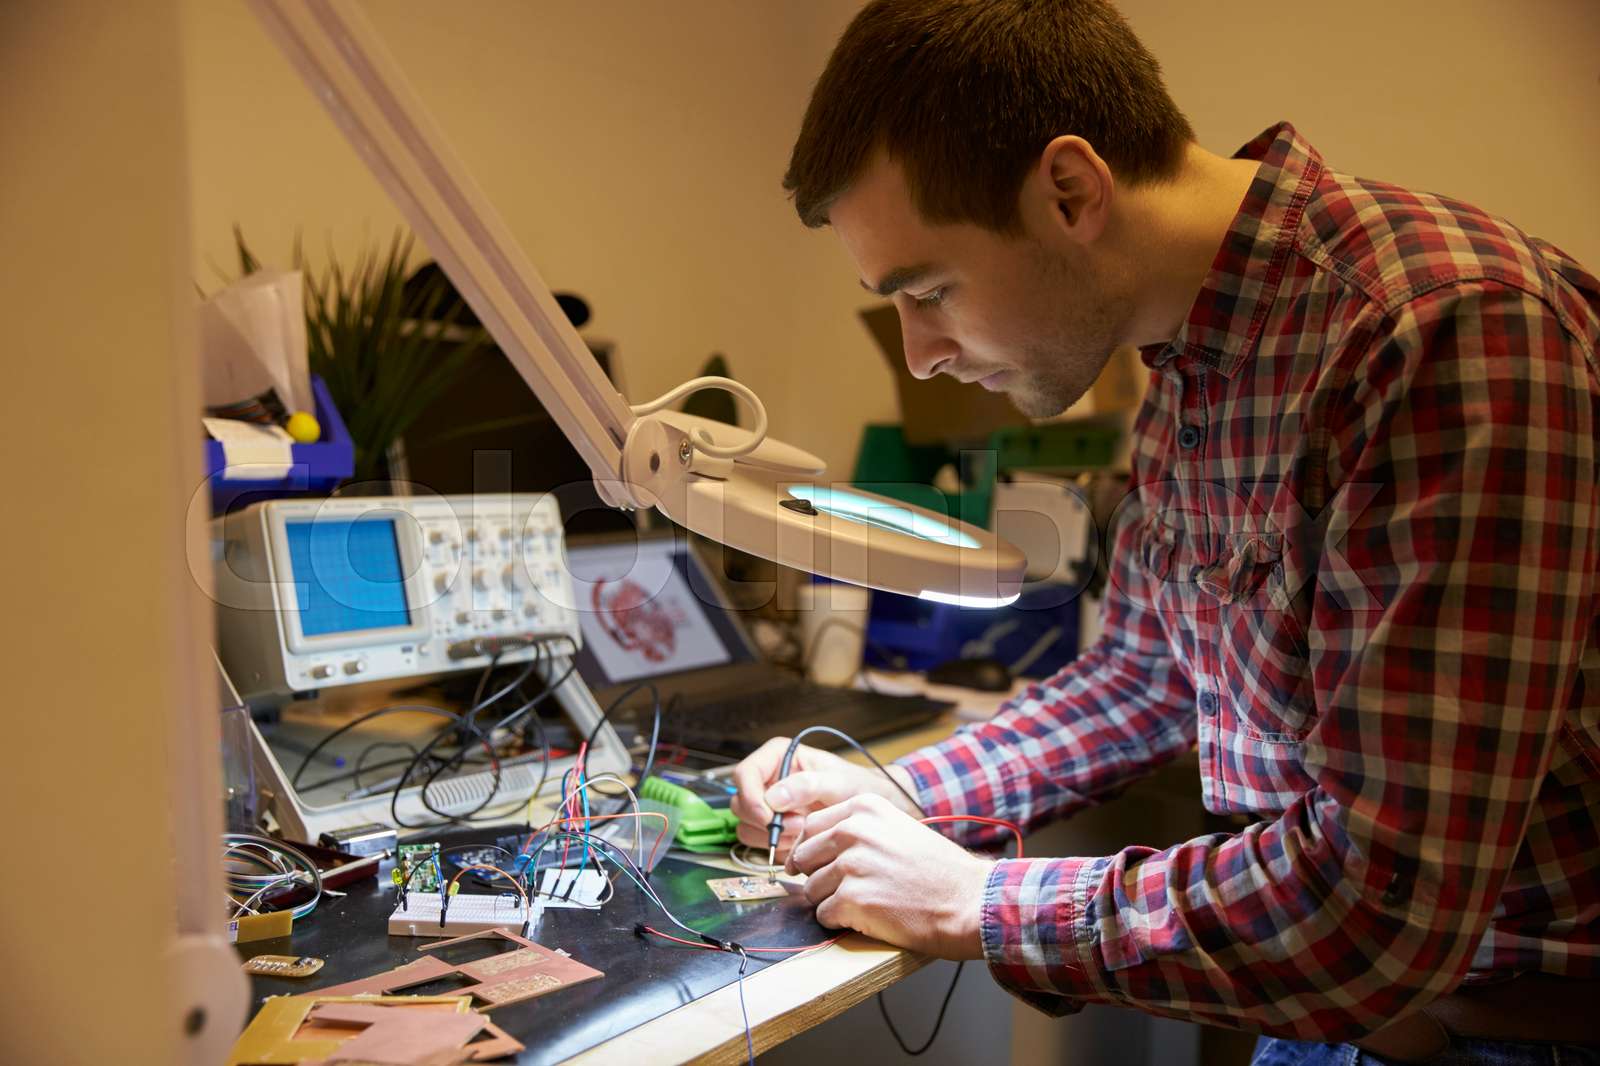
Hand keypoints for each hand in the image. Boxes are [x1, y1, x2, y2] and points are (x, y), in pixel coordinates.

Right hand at [730, 737, 919, 859]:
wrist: (872, 809)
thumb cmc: (860, 787)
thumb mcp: (840, 782)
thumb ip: (809, 785)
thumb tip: (774, 798)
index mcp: (778, 757)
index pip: (744, 774)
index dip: (750, 797)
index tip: (768, 816)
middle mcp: (769, 780)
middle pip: (741, 804)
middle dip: (766, 821)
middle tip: (798, 825)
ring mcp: (769, 806)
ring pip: (748, 827)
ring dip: (774, 837)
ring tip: (805, 831)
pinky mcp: (775, 828)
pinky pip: (762, 845)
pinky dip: (781, 847)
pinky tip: (803, 841)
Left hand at [785, 793, 990, 958]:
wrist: (968, 901)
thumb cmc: (938, 871)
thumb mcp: (897, 828)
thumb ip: (857, 830)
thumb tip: (811, 847)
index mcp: (864, 808)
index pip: (810, 826)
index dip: (810, 850)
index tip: (815, 865)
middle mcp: (853, 830)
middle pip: (804, 857)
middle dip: (817, 877)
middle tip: (844, 890)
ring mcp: (851, 865)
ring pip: (811, 889)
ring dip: (830, 902)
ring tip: (864, 904)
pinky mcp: (852, 899)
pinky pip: (824, 914)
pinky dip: (840, 922)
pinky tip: (867, 917)